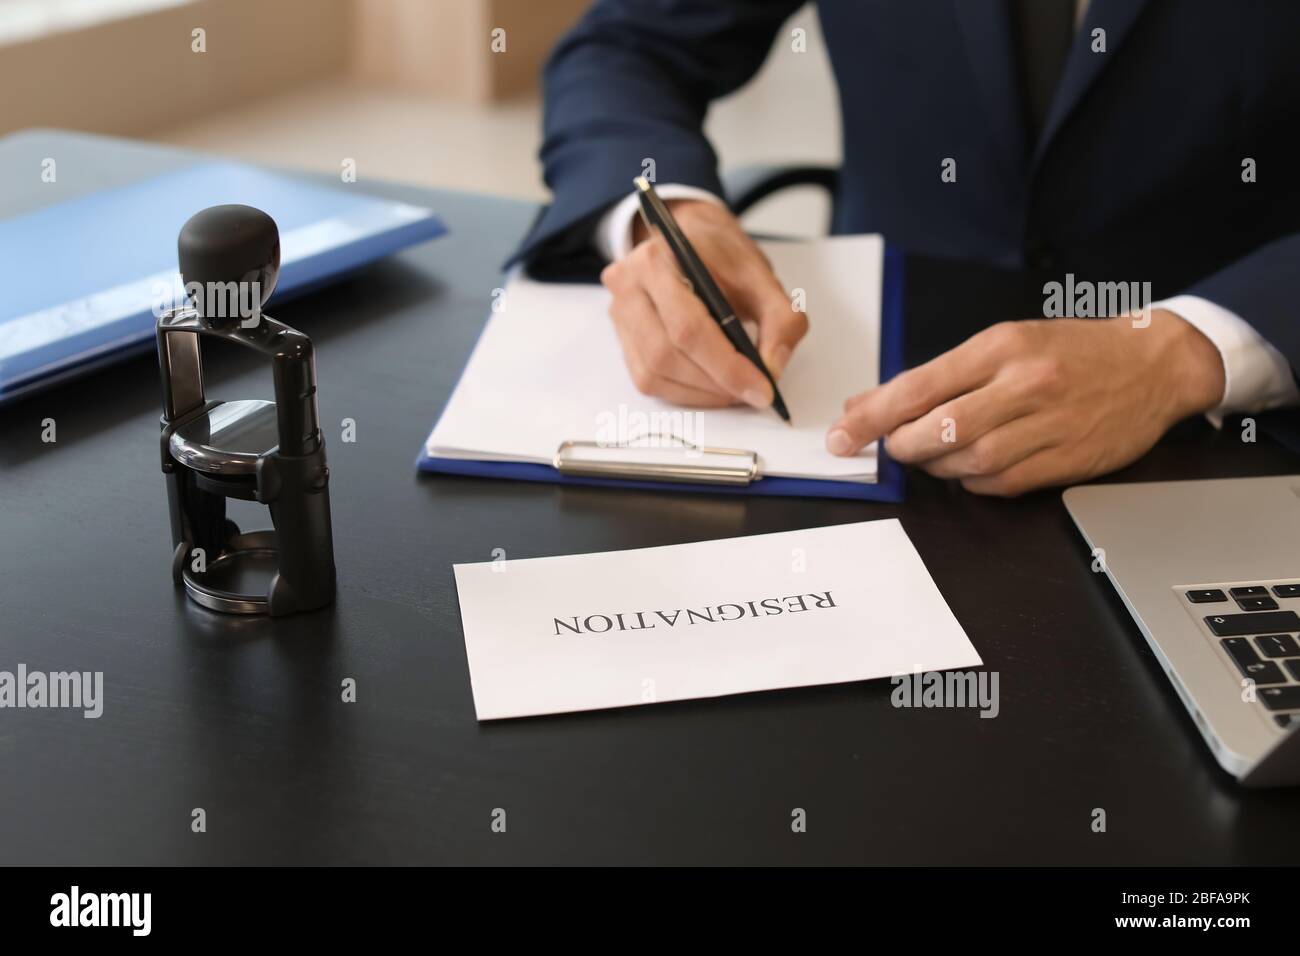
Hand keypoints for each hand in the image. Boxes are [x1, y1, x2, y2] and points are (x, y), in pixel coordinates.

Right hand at [600, 199, 807, 406]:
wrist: (690, 238)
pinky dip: (686, 392)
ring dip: (701, 392)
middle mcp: (628, 285)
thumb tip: (772, 369)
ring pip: (655, 373)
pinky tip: (712, 386)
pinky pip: (649, 380)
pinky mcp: (622, 338)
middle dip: (716, 383)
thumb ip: (780, 319)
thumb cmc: (721, 256)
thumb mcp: (762, 277)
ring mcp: (619, 313)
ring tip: (735, 389)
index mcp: (658, 259)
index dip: (727, 366)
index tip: (761, 388)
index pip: (688, 328)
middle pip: (667, 354)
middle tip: (752, 393)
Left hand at [825, 310, 1225, 495]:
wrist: (1154, 362)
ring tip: (932, 454)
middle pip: (940, 430)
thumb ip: (937, 375)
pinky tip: (970, 469)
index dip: (871, 416)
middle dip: (903, 445)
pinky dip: (973, 482)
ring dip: (937, 466)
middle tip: (893, 446)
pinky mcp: (1068, 460)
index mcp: (1002, 346)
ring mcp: (1049, 424)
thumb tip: (869, 403)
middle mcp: (1025, 384)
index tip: (841, 435)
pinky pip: (1002, 484)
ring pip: (968, 461)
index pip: (919, 386)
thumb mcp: (1003, 343)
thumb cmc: (1071, 350)